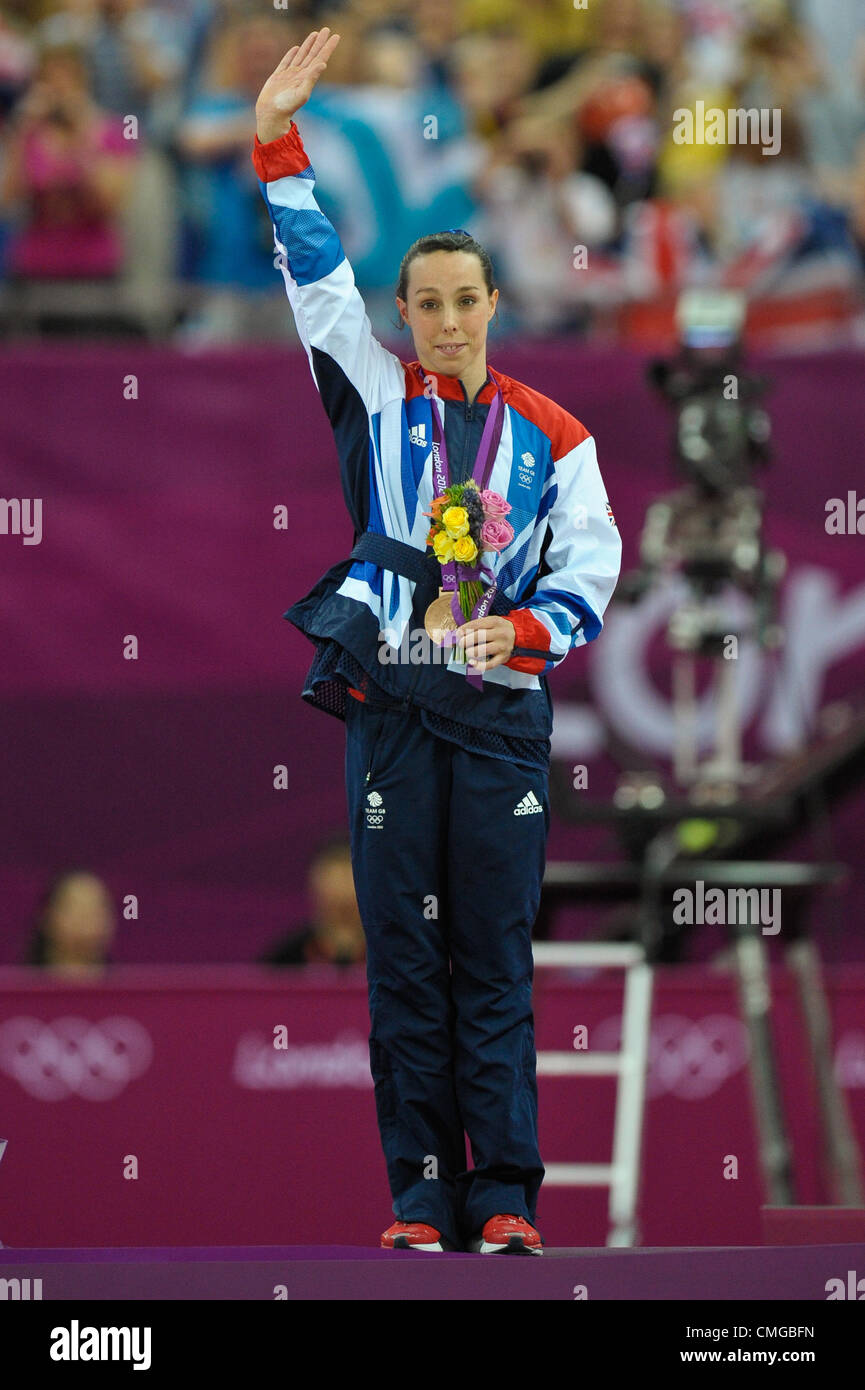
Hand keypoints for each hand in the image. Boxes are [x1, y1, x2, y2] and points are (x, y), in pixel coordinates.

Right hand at [255, 27, 340, 143]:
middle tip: (326, 29)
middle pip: (312, 54)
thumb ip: (312, 78)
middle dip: (320, 42)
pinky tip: (296, 48)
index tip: (335, 36)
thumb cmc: (287, 106)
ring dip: (308, 45)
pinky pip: (287, 61)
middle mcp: (300, 75)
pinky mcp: (279, 76)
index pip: (320, 58)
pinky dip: (291, 54)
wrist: (271, 113)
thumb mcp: (302, 93)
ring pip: (301, 55)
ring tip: (314, 34)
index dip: (328, 47)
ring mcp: (290, 75)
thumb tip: (322, 64)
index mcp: (308, 77)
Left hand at [454, 616, 515, 671]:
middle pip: (480, 636)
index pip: (477, 624)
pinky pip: (490, 664)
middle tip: (461, 644)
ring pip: (484, 650)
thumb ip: (474, 627)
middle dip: (466, 641)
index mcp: (495, 621)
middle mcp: (500, 633)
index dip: (465, 629)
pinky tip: (472, 663)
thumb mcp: (489, 623)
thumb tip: (455, 634)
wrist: (517, 634)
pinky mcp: (503, 658)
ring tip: (467, 652)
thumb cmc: (497, 629)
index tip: (457, 634)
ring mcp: (502, 646)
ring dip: (472, 652)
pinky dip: (479, 665)